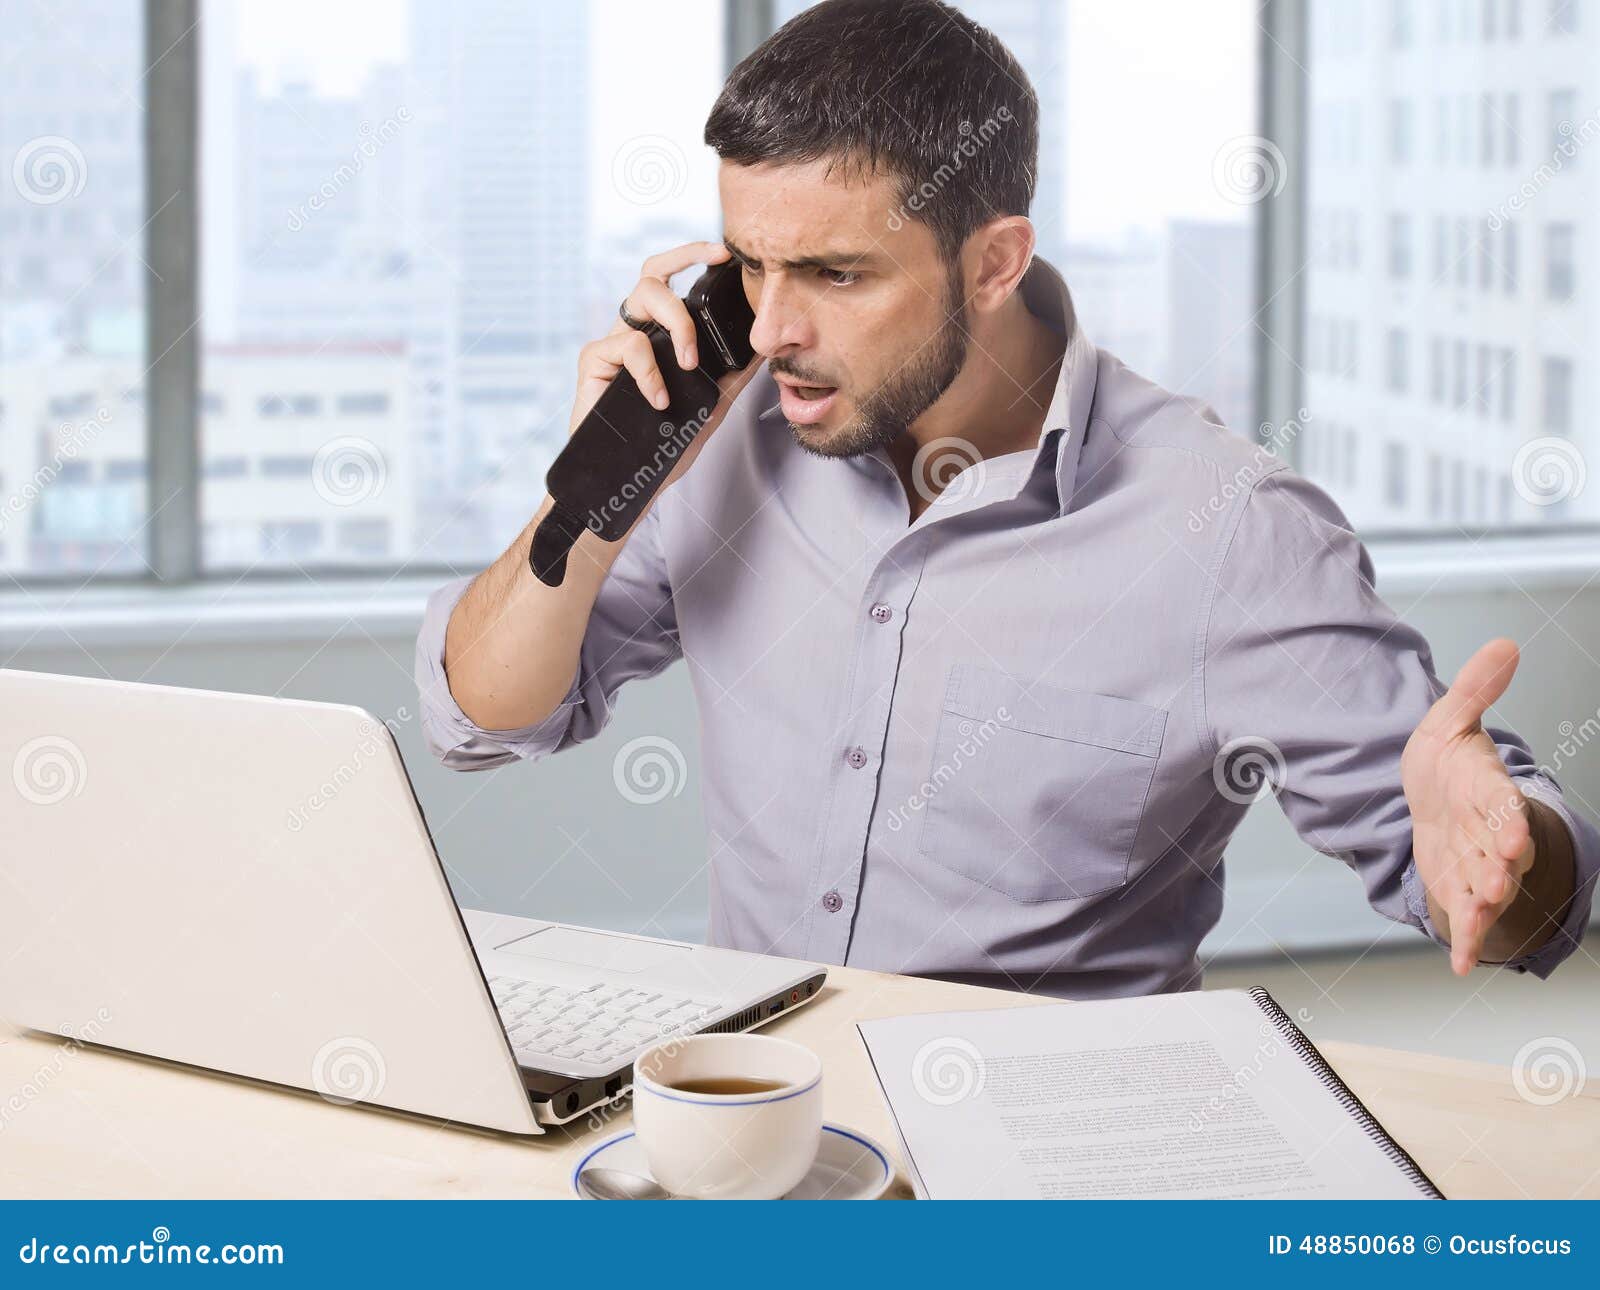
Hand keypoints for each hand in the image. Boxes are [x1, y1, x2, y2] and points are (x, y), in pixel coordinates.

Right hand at [571, 237, 759, 440]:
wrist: (626, 477)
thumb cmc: (661, 443)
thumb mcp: (709, 407)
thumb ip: (731, 378)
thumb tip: (763, 352)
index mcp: (657, 334)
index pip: (669, 281)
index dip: (691, 256)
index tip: (723, 253)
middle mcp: (634, 331)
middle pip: (652, 273)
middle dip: (685, 259)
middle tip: (716, 263)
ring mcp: (612, 343)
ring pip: (643, 296)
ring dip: (678, 324)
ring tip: (688, 364)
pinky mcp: (594, 361)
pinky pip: (629, 346)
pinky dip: (651, 372)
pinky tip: (660, 400)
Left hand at [1400, 638, 1537, 973]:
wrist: (1431, 799)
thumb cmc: (1446, 764)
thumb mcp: (1450, 722)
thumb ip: (1475, 690)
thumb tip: (1505, 643)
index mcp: (1487, 791)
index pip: (1501, 803)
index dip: (1506, 816)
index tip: (1511, 828)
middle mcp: (1488, 833)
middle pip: (1500, 850)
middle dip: (1501, 863)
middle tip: (1501, 875)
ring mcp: (1476, 864)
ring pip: (1485, 886)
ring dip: (1483, 900)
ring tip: (1484, 908)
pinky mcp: (1459, 887)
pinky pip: (1465, 917)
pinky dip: (1463, 940)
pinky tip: (1460, 962)